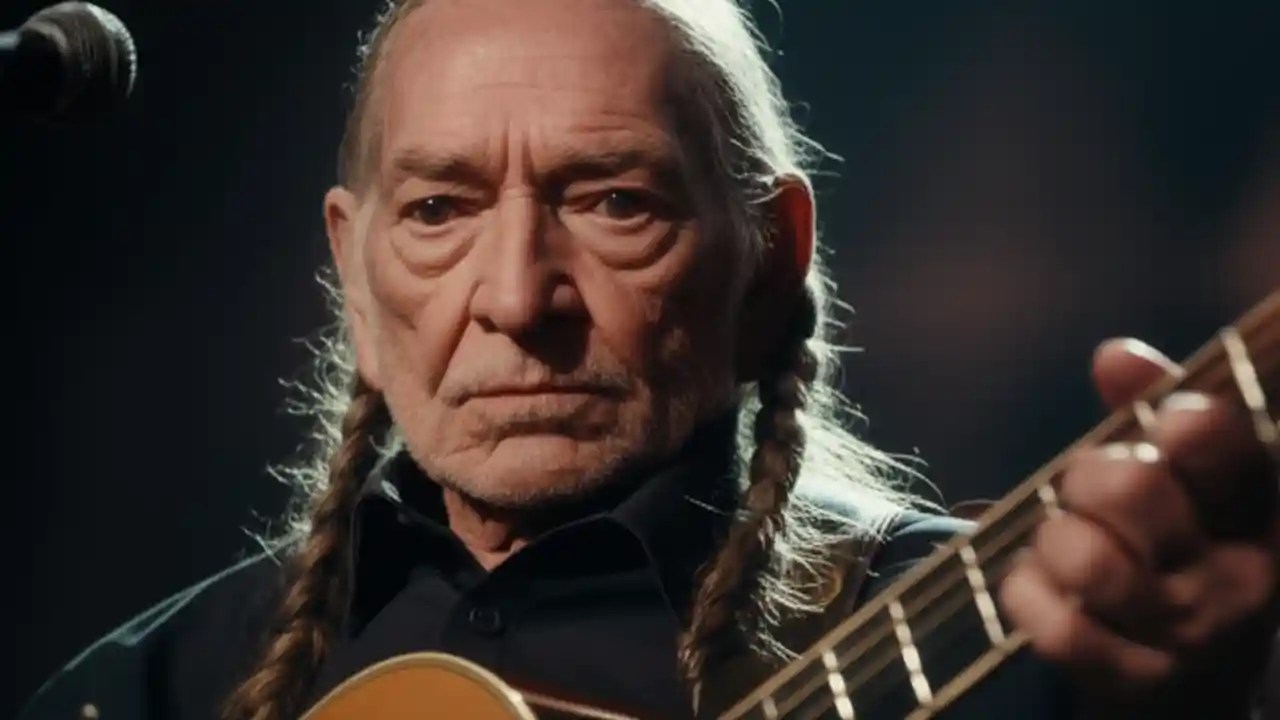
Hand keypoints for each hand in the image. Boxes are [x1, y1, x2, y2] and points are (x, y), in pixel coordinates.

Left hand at [999, 337, 1279, 717]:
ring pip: (1090, 561)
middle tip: (1087, 494)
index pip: (1211, 433)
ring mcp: (1188, 633)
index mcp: (1255, 504)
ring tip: (1063, 543)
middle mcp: (1237, 572)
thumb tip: (1115, 356)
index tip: (1158, 433)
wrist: (1188, 678)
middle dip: (1088, 478)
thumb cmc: (1174, 550)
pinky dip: (1026, 594)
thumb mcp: (1177, 476)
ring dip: (1055, 539)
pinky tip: (1037, 585)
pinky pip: (1058, 627)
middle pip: (1134, 488)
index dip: (1166, 421)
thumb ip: (1147, 410)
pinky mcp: (1134, 679)